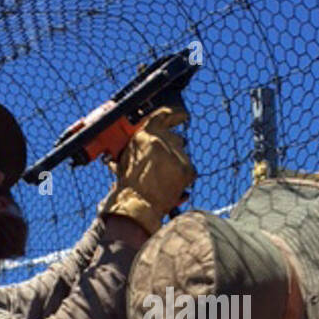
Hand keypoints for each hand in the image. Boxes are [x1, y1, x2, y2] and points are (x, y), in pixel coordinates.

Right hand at [98, 105, 196, 235]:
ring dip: (177, 167)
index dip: (176, 114)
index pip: (164, 115)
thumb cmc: (128, 185)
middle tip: (166, 165)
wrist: (136, 203)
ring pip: (183, 156)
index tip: (183, 116)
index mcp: (145, 134)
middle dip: (174, 152)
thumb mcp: (127, 157)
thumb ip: (142, 145)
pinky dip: (184, 179)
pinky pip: (191, 170)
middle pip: (177, 139)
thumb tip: (153, 141)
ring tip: (164, 182)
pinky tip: (173, 187)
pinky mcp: (186, 167)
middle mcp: (162, 139)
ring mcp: (176, 152)